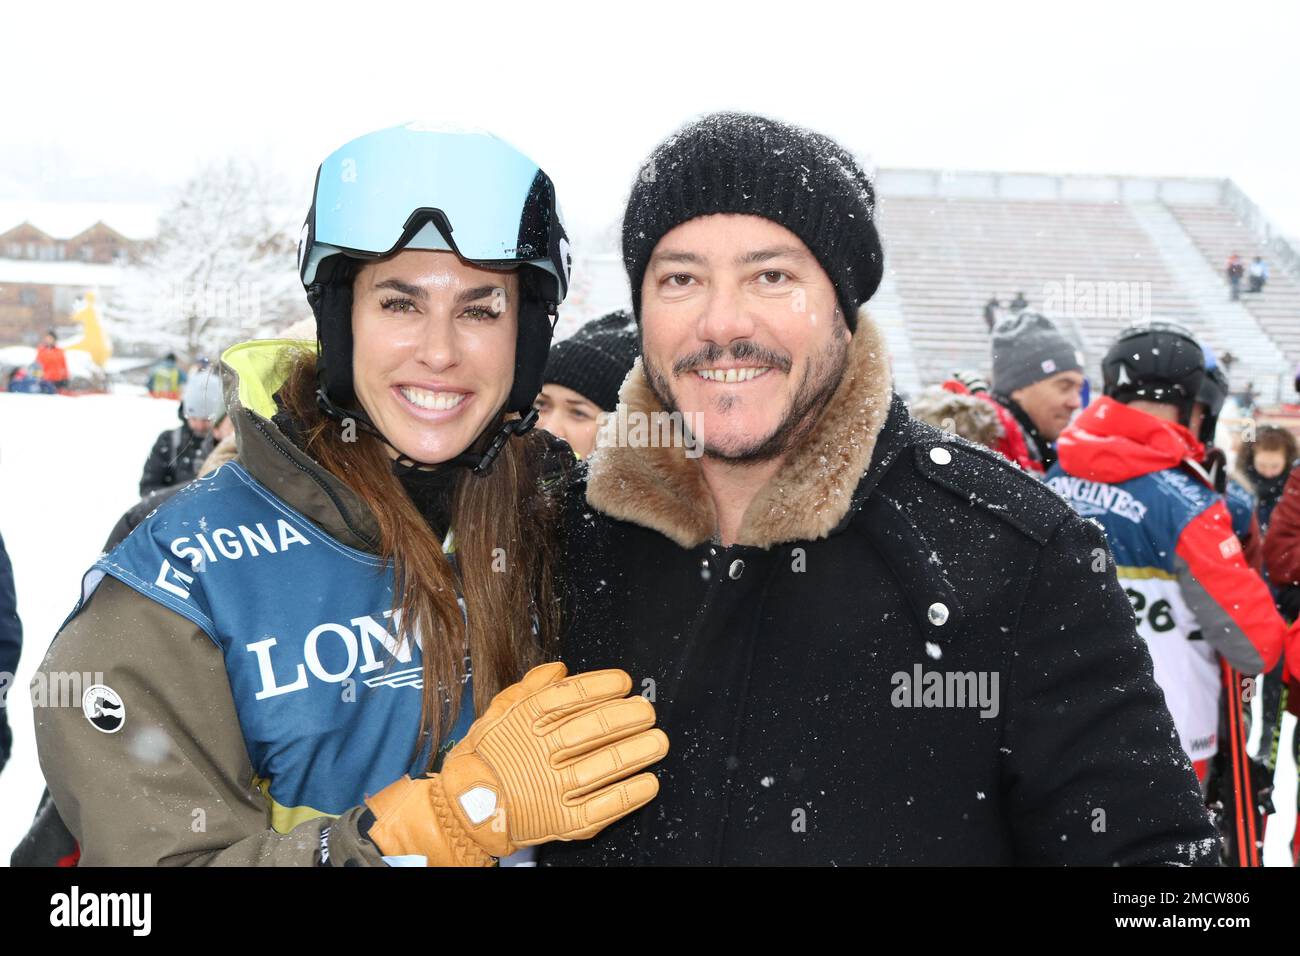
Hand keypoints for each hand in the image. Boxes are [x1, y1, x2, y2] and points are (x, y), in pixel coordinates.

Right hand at [365, 662, 667, 864]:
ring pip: (605, 766)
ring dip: (638, 752)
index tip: (625, 682)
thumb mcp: (500, 712)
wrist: (467, 808)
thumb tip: (561, 669)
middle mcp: (542, 753)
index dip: (603, 686)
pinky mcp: (563, 821)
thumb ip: (531, 687)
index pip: (572, 696)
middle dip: (629, 716)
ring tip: (659, 741)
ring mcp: (554, 789)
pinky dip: (630, 794)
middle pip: (595, 729)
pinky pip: (603, 806)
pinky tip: (649, 782)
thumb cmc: (487, 756)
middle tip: (648, 710)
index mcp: (527, 722)